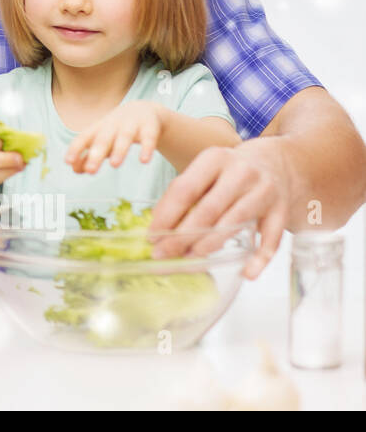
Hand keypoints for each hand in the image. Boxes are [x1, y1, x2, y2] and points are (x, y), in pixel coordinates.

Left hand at [65, 101, 162, 173]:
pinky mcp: (150, 126)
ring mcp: (131, 124)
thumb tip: (75, 169)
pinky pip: (148, 137)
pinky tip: (144, 160)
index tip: (68, 162)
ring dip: (119, 150)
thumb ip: (88, 155)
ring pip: (124, 137)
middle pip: (103, 139)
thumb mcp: (103, 142)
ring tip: (114, 164)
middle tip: (91, 170)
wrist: (145, 110)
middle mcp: (113, 125)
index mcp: (98, 129)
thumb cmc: (116, 131)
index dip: (76, 149)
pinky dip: (146, 148)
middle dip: (96, 154)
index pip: (84, 138)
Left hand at [150, 138, 290, 278]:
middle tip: (163, 253)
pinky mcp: (281, 210)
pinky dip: (259, 258)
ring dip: (210, 245)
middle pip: (208, 209)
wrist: (277, 162)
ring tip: (190, 259)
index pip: (185, 189)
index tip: (152, 235)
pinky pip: (271, 238)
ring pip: (234, 223)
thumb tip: (157, 224)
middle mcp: (241, 173)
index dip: (166, 215)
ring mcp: (264, 191)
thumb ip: (185, 191)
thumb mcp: (206, 169)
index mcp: (215, 159)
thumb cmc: (230, 171)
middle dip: (182, 235)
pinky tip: (247, 272)